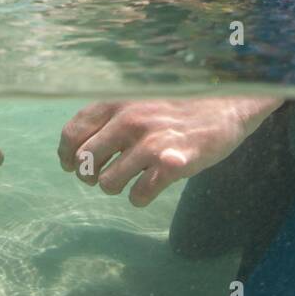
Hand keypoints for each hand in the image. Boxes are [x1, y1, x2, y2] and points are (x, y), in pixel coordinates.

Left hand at [57, 96, 280, 206]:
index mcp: (117, 102)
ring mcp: (151, 142)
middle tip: (103, 176)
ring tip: (133, 178)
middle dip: (90, 175)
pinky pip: (138, 195)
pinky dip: (140, 197)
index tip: (71, 166)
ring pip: (108, 184)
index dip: (67, 156)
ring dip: (117, 187)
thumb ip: (109, 117)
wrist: (228, 107)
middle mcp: (129, 120)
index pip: (72, 134)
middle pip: (85, 163)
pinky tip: (150, 187)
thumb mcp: (138, 98)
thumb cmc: (177, 106)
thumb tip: (72, 151)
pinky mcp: (172, 164)